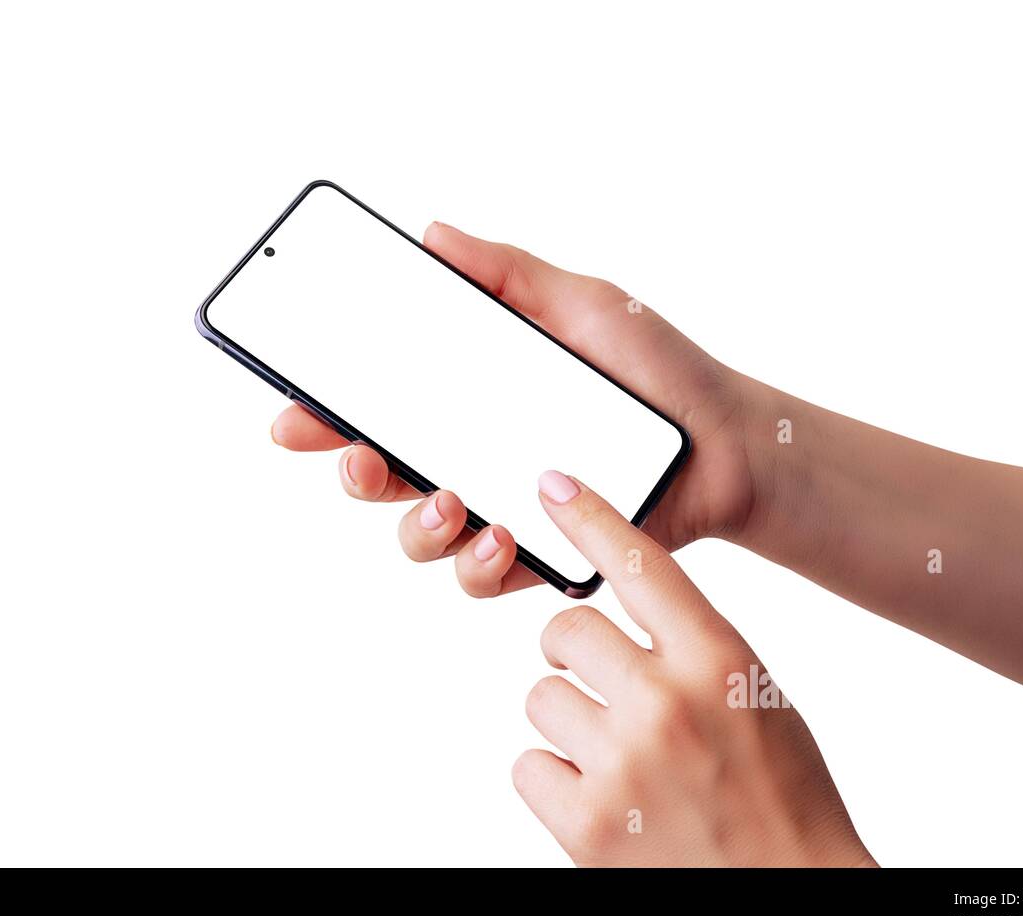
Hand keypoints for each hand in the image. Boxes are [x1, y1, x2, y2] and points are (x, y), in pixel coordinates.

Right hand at [270, 222, 754, 596]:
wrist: (728, 440)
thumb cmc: (659, 368)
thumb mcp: (582, 304)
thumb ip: (508, 274)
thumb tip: (433, 234)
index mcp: (470, 398)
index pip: (381, 406)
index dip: (327, 414)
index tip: (294, 410)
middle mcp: (473, 456)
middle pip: (382, 475)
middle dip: (353, 472)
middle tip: (360, 458)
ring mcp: (502, 508)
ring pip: (421, 534)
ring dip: (414, 524)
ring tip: (446, 500)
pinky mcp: (539, 555)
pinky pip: (483, 575)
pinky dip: (477, 563)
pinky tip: (498, 536)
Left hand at [514, 470, 873, 866]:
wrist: (790, 894)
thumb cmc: (780, 794)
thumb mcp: (756, 697)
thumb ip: (693, 649)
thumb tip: (620, 618)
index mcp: (720, 660)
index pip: (643, 564)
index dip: (590, 517)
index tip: (552, 485)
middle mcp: (667, 702)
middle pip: (566, 628)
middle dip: (569, 650)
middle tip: (593, 678)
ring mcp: (622, 764)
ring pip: (540, 697)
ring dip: (566, 720)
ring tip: (613, 757)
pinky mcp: (585, 822)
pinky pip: (526, 763)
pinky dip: (552, 778)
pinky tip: (597, 796)